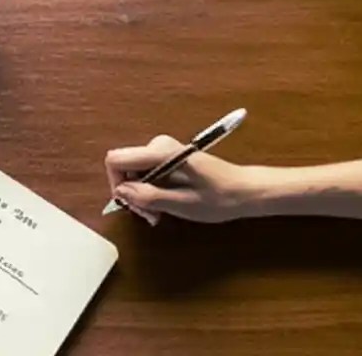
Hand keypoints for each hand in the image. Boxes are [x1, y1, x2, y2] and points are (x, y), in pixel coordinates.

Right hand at [105, 136, 262, 224]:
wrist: (245, 190)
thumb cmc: (219, 197)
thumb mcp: (182, 204)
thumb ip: (149, 197)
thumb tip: (121, 192)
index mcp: (161, 152)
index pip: (116, 159)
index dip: (116, 183)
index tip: (131, 204)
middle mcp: (158, 145)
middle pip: (125, 167)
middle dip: (132, 193)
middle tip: (151, 216)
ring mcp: (164, 150)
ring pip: (135, 172)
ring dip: (142, 195)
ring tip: (160, 214)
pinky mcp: (169, 157)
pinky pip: (147, 172)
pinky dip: (151, 190)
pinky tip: (165, 204)